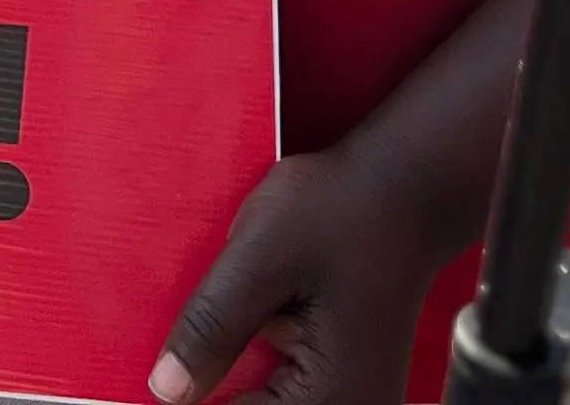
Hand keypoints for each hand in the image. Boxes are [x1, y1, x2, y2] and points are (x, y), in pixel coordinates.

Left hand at [154, 148, 459, 404]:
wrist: (403, 187)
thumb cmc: (342, 210)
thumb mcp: (260, 256)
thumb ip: (212, 327)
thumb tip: (166, 389)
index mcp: (332, 399)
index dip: (192, 395)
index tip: (170, 369)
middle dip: (216, 377)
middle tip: (225, 317)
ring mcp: (351, 399)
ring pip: (266, 398)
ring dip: (234, 371)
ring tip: (247, 313)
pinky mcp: (344, 381)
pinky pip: (283, 387)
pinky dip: (254, 362)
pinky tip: (257, 319)